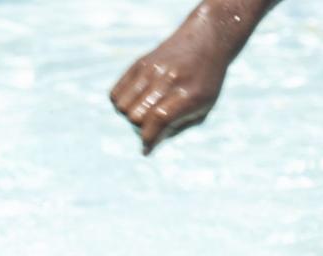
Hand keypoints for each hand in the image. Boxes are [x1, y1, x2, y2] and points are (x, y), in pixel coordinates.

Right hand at [111, 17, 232, 154]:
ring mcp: (152, 69)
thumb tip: (146, 148)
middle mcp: (169, 80)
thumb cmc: (205, 82)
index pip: (159, 119)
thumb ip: (175, 128)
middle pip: (136, 116)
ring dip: (128, 116)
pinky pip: (116, 93)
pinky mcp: (140, 63)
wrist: (206, 40)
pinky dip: (120, 103)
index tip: (147, 148)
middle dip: (139, 128)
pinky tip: (134, 101)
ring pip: (122, 106)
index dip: (149, 138)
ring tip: (141, 111)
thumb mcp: (202, 108)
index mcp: (190, 94)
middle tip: (149, 125)